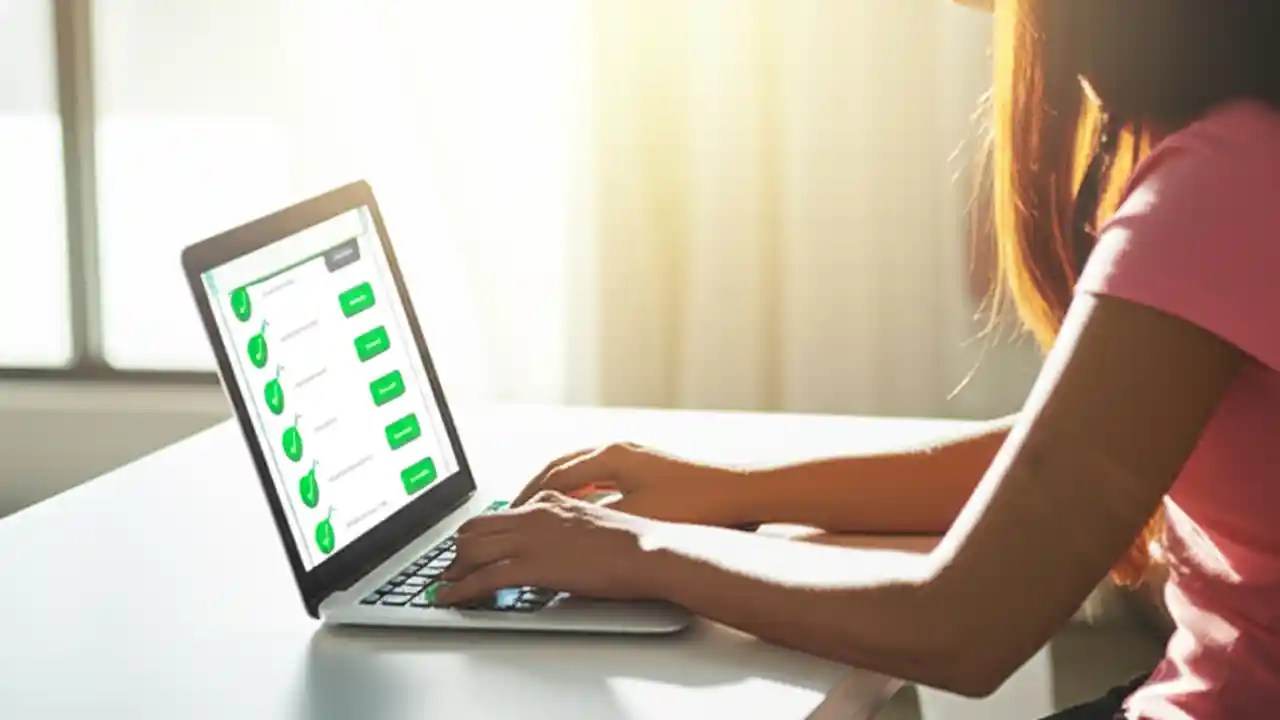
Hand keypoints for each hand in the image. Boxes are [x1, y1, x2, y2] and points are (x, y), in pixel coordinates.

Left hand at [437, 491, 663, 604]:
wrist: (646, 552)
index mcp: (548, 502)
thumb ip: (562, 532)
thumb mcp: (589, 525)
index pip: (496, 515)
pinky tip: (449, 599)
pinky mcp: (531, 565)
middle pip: (475, 529)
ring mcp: (530, 539)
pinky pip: (483, 578)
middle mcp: (533, 514)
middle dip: (458, 552)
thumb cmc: (630, 545)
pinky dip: (459, 590)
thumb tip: (550, 552)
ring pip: (472, 550)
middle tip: (452, 571)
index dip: (475, 536)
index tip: (467, 550)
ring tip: (445, 587)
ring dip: (454, 571)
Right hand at [512, 443, 753, 526]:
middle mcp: (622, 450)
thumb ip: (595, 521)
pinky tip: (583, 511)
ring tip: (541, 510)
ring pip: (584, 472)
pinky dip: (584, 493)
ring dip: (561, 490)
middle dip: (538, 489)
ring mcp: (638, 458)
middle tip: (515, 510)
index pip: (556, 476)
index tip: (511, 515)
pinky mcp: (652, 470)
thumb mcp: (637, 518)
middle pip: (565, 468)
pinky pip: (604, 478)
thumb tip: (562, 530)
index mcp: (612, 456)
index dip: (529, 497)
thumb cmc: (697, 503)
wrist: (744, 493)